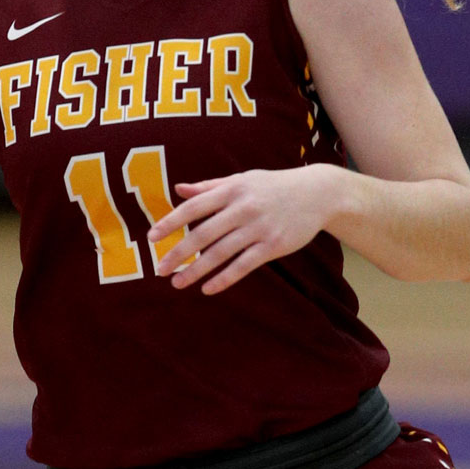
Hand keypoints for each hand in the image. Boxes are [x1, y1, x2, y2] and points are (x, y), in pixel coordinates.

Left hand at [147, 166, 341, 294]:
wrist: (317, 193)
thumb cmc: (274, 185)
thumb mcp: (242, 179)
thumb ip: (210, 186)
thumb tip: (179, 190)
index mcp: (231, 190)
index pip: (194, 207)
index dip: (171, 222)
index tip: (152, 238)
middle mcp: (243, 208)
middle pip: (202, 234)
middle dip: (178, 253)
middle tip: (159, 269)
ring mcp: (258, 228)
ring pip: (220, 253)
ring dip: (196, 271)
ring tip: (178, 283)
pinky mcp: (273, 246)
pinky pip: (244, 265)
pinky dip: (224, 278)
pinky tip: (208, 289)